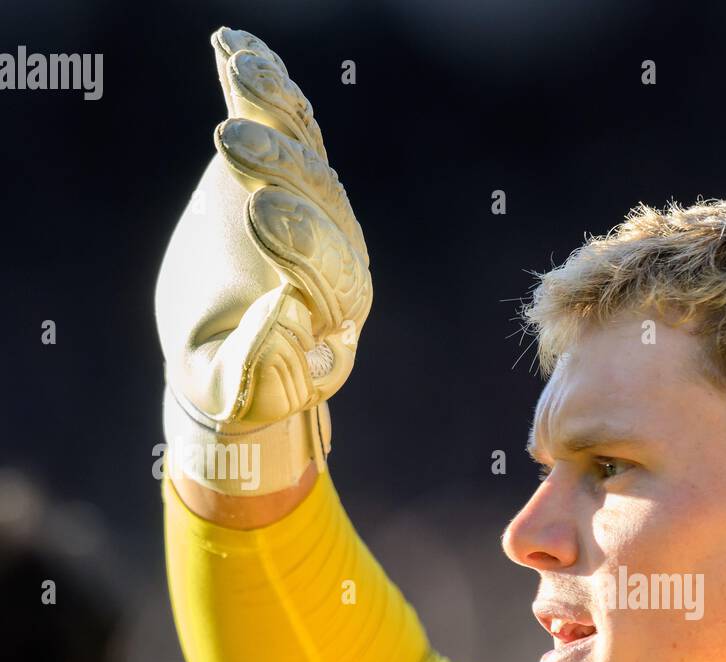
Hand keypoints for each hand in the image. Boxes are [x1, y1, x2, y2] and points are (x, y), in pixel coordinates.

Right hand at [155, 27, 371, 430]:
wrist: (227, 355)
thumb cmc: (237, 381)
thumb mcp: (240, 392)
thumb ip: (263, 369)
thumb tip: (285, 315)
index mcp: (338, 302)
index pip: (333, 265)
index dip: (301, 240)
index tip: (259, 215)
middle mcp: (335, 245)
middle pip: (321, 199)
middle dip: (281, 167)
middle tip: (233, 145)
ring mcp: (309, 201)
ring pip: (305, 151)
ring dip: (275, 110)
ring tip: (242, 71)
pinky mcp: (274, 170)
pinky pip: (276, 122)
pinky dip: (259, 84)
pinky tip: (232, 45)